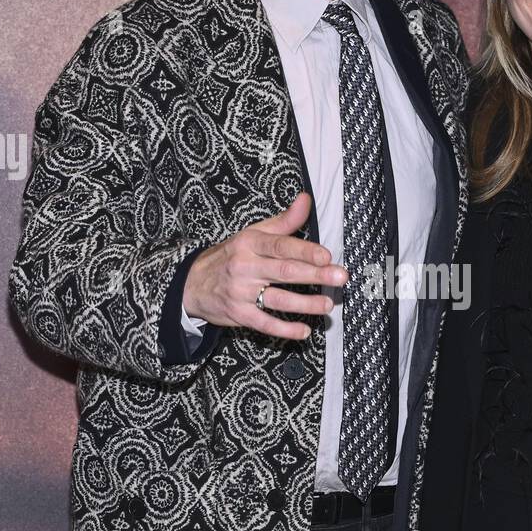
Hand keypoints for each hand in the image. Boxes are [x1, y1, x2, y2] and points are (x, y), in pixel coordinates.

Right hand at [183, 191, 347, 340]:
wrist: (192, 282)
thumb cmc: (231, 256)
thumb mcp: (253, 234)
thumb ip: (284, 221)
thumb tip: (306, 199)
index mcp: (250, 243)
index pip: (280, 246)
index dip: (305, 251)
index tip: (326, 256)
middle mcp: (245, 266)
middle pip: (284, 271)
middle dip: (315, 275)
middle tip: (340, 277)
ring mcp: (241, 292)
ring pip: (278, 299)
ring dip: (306, 304)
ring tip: (327, 305)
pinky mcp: (238, 314)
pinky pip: (264, 324)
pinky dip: (285, 329)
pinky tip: (304, 331)